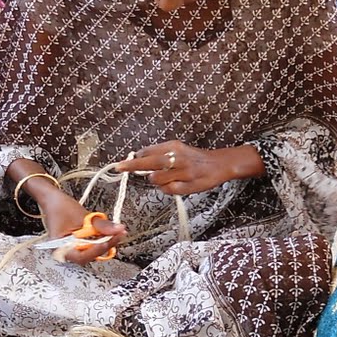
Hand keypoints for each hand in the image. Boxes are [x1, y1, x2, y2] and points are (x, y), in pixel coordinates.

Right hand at [39, 191, 127, 265]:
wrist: (52, 200)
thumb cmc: (59, 207)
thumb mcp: (83, 215)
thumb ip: (101, 225)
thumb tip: (117, 230)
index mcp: (60, 247)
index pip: (80, 257)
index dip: (95, 251)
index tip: (107, 241)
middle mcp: (66, 251)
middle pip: (89, 256)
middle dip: (105, 246)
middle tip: (118, 235)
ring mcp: (73, 248)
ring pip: (93, 251)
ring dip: (105, 242)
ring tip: (117, 233)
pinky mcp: (79, 243)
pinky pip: (92, 245)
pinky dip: (101, 239)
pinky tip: (110, 233)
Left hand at [117, 140, 255, 195]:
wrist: (217, 165)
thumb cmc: (193, 157)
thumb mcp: (177, 149)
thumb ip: (159, 152)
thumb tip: (138, 157)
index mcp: (173, 146)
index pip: (148, 152)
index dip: (133, 159)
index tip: (121, 164)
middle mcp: (177, 158)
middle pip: (149, 163)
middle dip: (132, 166)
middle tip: (119, 168)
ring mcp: (182, 173)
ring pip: (156, 179)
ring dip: (155, 180)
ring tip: (166, 177)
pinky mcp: (187, 186)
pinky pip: (167, 190)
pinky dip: (166, 188)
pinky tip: (174, 184)